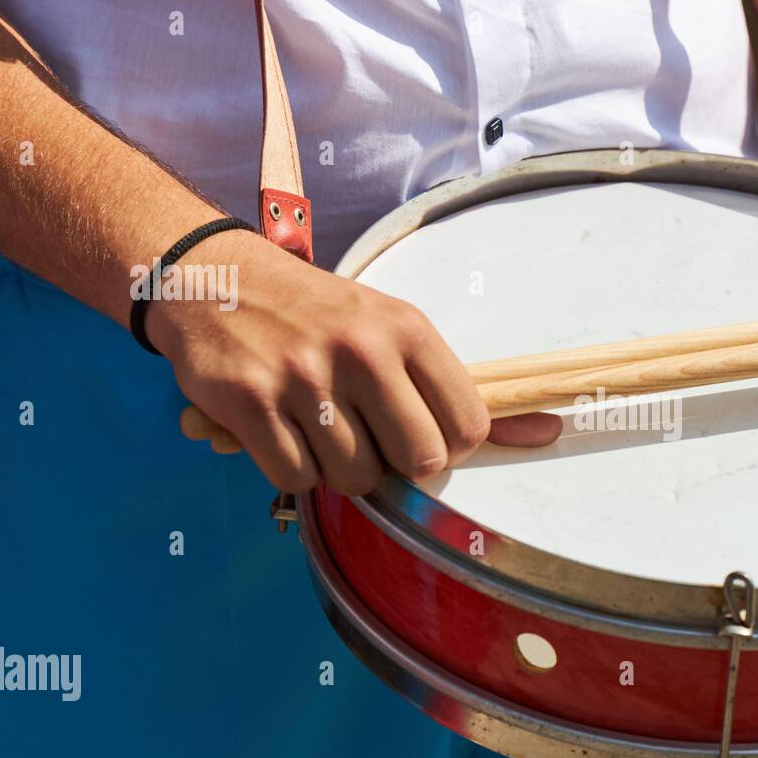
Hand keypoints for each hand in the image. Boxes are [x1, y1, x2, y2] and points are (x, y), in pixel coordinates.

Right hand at [148, 232, 560, 494]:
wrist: (212, 277)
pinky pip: (297, 480)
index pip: (470, 426)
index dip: (450, 448)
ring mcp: (303, 378)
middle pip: (420, 461)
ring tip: (319, 425)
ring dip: (340, 468)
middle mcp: (361, 351)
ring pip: (356, 478)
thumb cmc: (315, 314)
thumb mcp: (388, 326)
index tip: (422, 436)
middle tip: (369, 437)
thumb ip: (450, 386)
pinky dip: (292, 471)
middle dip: (399, 466)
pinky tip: (282, 431)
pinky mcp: (250, 405)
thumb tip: (545, 430)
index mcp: (406, 329)